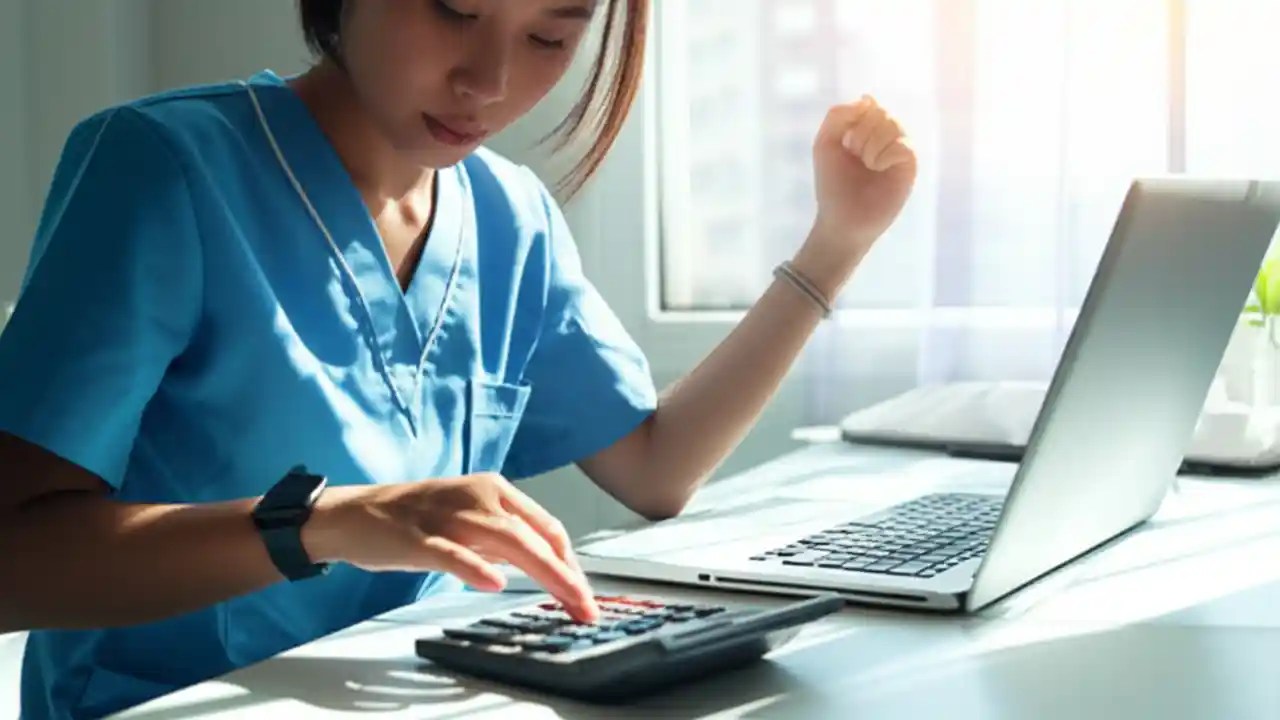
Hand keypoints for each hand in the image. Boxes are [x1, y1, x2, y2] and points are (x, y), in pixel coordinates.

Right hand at [302, 473, 598, 622]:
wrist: (354, 514)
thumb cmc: (415, 522)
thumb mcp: (471, 525)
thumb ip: (506, 542)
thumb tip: (547, 565)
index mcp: (495, 491)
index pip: (546, 527)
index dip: (570, 562)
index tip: (583, 592)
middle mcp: (478, 497)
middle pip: (535, 536)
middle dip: (566, 574)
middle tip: (585, 606)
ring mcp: (448, 516)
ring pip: (507, 540)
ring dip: (543, 571)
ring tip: (564, 597)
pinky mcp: (417, 537)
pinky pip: (451, 552)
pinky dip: (475, 566)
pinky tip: (495, 583)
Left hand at [798, 95, 917, 295]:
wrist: (842, 218)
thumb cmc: (833, 184)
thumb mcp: (825, 143)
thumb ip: (839, 115)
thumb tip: (868, 100)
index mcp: (868, 129)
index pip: (868, 105)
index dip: (853, 121)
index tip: (845, 144)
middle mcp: (887, 137)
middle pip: (880, 112)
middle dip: (860, 135)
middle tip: (856, 158)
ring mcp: (900, 150)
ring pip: (892, 125)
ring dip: (870, 146)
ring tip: (867, 167)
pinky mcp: (910, 166)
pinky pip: (901, 144)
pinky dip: (882, 156)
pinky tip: (877, 170)